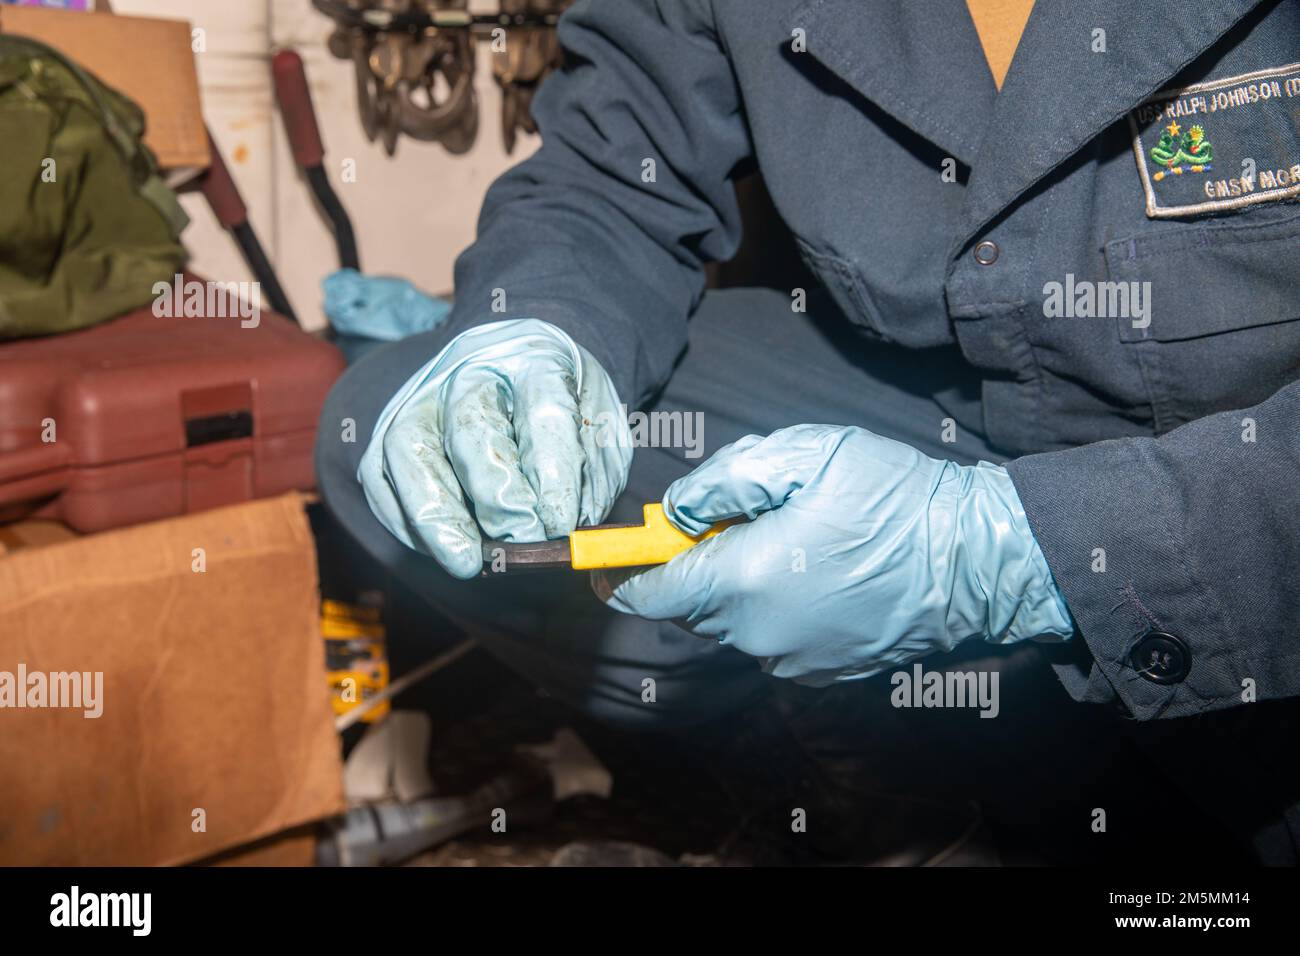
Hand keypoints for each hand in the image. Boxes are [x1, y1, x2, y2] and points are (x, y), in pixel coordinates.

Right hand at [359, 319, 631, 578]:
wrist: (514, 374)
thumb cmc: (563, 410)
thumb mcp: (600, 429)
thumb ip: (590, 474)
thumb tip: (568, 531)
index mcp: (538, 357)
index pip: (546, 410)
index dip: (552, 473)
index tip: (560, 524)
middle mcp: (471, 368)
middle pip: (472, 425)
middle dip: (497, 495)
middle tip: (521, 541)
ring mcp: (422, 397)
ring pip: (410, 449)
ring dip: (437, 514)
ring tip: (465, 560)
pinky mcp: (389, 430)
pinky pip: (382, 477)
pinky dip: (407, 520)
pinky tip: (439, 547)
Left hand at [599, 424, 1073, 683]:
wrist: (976, 561)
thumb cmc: (893, 499)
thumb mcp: (804, 456)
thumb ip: (723, 481)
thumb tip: (677, 511)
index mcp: (743, 581)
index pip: (651, 593)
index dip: (618, 575)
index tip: (598, 563)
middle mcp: (758, 634)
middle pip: (689, 607)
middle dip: (688, 568)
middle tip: (719, 521)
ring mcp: (792, 660)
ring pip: (731, 624)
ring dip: (734, 588)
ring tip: (783, 539)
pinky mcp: (823, 671)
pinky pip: (771, 640)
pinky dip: (771, 609)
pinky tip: (813, 571)